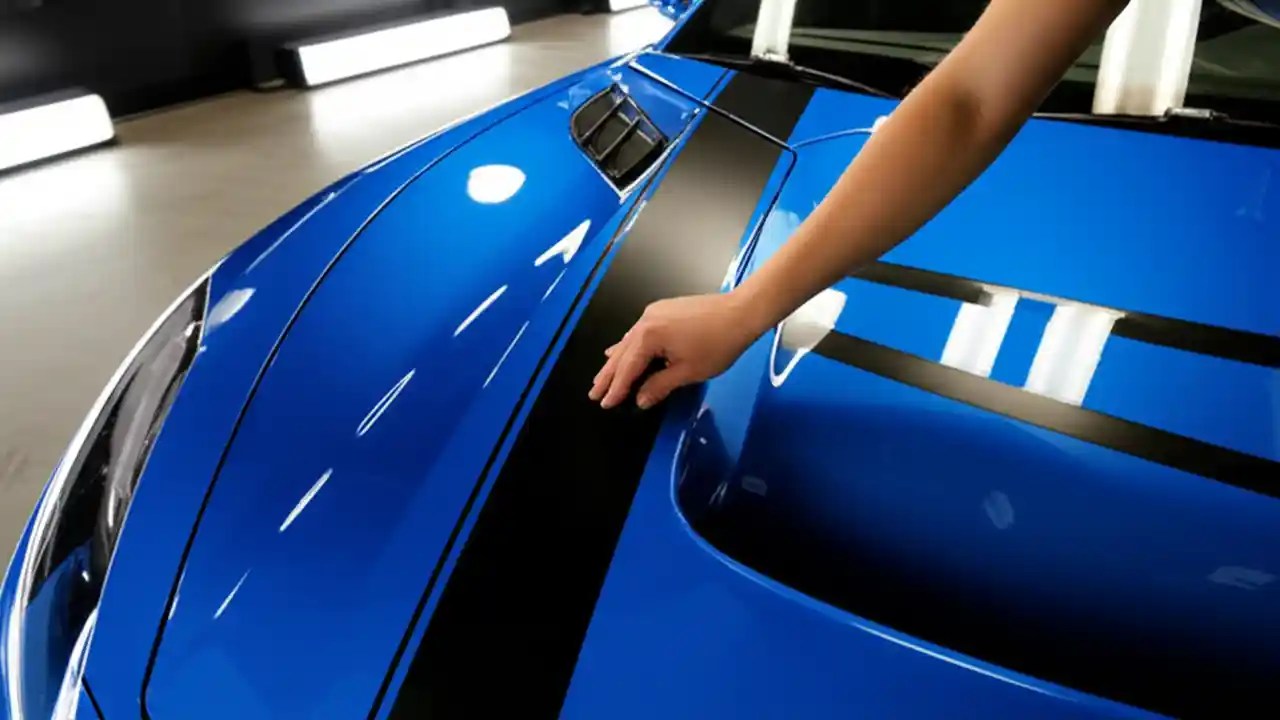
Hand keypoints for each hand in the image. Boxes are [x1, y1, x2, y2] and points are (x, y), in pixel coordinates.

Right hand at [589, 291, 767, 409]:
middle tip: (594, 394)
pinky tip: (622, 350)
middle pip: (622, 354)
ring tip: (602, 377)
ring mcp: (654, 312)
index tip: (604, 404)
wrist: (741, 312)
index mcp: (649, 337)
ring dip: (616, 361)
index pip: (627, 369)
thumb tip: (641, 399)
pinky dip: (629, 346)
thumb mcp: (688, 371)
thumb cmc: (718, 344)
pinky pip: (638, 331)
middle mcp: (645, 322)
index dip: (616, 389)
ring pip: (629, 341)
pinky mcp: (664, 309)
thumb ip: (660, 386)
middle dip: (608, 376)